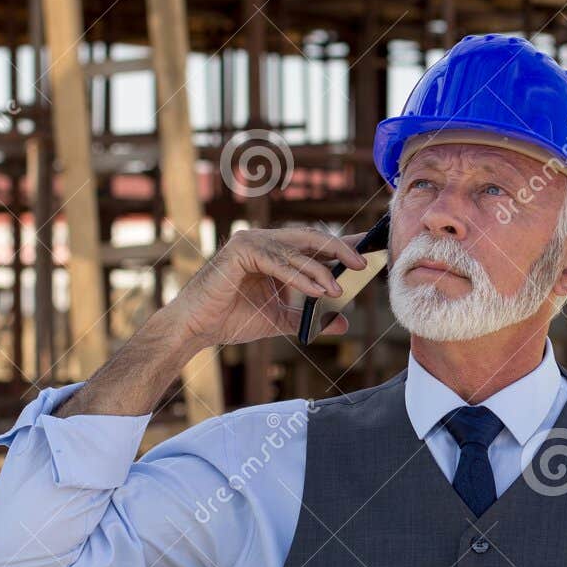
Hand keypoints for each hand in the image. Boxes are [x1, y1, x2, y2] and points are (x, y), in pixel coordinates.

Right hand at [160, 227, 367, 350]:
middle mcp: (263, 241)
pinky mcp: (239, 251)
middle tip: (362, 263)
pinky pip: (278, 261)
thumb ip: (310, 317)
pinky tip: (317, 290)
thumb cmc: (233, 319)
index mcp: (274, 252)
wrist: (198, 328)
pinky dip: (300, 276)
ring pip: (296, 251)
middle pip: (310, 239)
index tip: (368, 252)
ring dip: (320, 270)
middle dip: (339, 250)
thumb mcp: (281, 320)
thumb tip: (343, 322)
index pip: (313, 244)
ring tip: (338, 289)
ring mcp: (250, 242)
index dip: (342, 246)